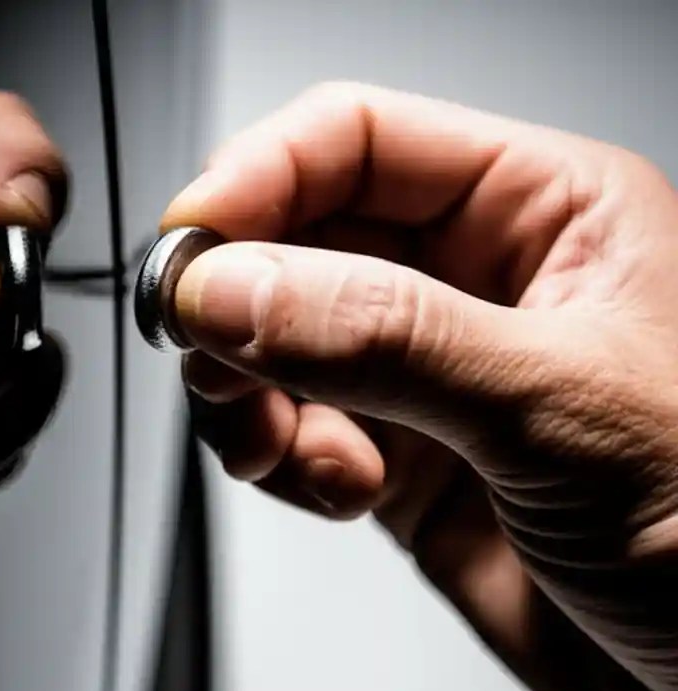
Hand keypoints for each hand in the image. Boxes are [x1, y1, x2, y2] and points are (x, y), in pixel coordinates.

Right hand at [163, 82, 676, 690]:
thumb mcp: (560, 409)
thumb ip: (384, 338)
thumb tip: (233, 287)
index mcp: (547, 213)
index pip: (359, 142)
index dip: (259, 179)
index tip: (191, 246)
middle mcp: (477, 283)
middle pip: (297, 236)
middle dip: (241, 297)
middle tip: (210, 350)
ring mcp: (430, 375)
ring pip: (275, 337)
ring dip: (251, 389)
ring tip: (286, 441)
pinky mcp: (401, 460)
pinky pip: (289, 426)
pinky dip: (278, 455)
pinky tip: (337, 486)